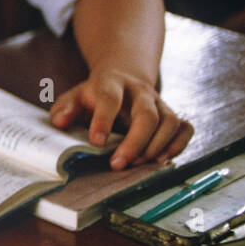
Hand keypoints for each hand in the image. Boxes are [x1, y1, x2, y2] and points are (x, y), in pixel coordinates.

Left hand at [50, 67, 192, 168]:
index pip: (110, 98)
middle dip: (134, 142)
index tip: (96, 142)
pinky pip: (185, 128)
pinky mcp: (172, 115)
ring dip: (156, 147)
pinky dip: (178, 145)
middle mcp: (141, 91)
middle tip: (117, 164)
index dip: (103, 120)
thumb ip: (65, 108)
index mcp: (112, 82)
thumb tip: (59, 122)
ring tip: (137, 165)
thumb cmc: (95, 95)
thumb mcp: (75, 97)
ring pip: (169, 122)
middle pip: (147, 114)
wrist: (123, 80)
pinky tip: (162, 160)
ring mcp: (160, 103)